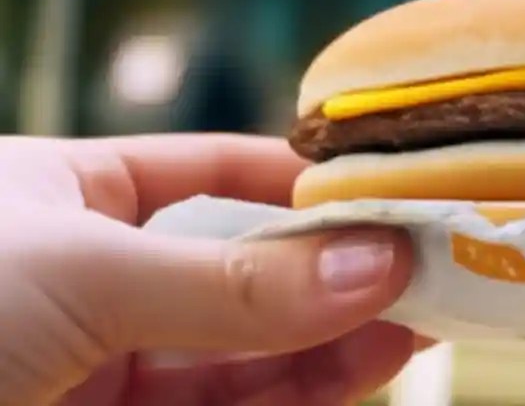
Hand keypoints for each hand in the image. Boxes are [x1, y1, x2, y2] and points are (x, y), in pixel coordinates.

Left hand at [0, 134, 419, 404]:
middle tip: (428, 266)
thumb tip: (376, 262)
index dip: (301, 181)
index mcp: (66, 198)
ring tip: (418, 319)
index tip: (388, 191)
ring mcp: (99, 364)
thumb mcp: (85, 273)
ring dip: (336, 336)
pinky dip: (303, 389)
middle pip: (243, 267)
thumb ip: (231, 281)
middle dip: (336, 269)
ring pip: (244, 349)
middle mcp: (93, 279)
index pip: (210, 171)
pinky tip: (366, 364)